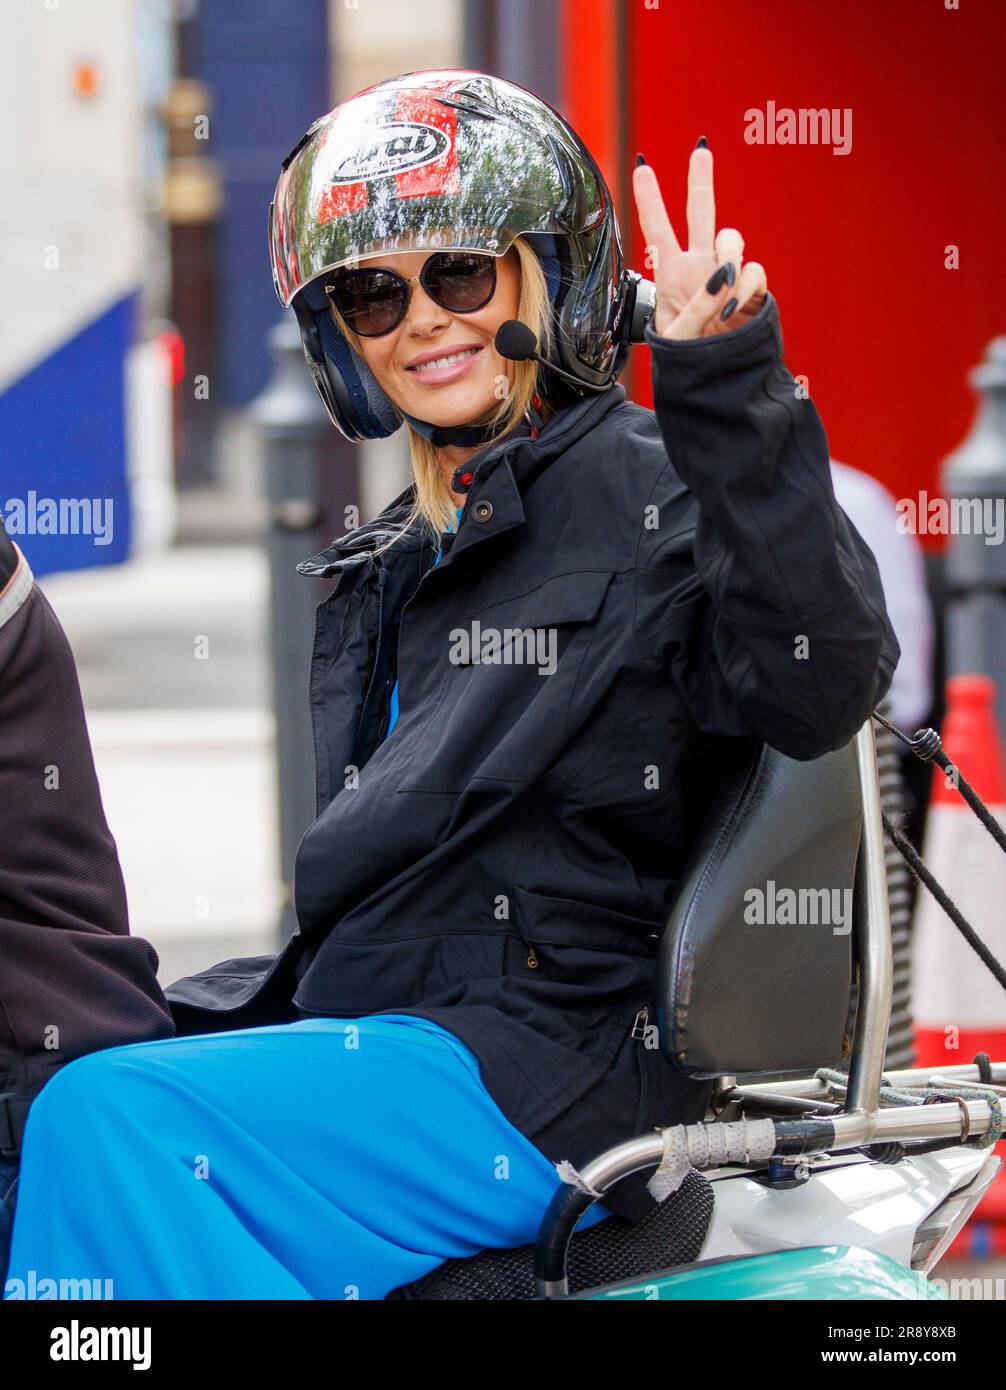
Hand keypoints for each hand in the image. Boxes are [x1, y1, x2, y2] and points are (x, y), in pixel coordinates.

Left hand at [632, 141, 767, 340]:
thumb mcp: (678, 337)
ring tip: (720, 287)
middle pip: (700, 214)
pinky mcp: (751, 289)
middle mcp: (699, 266)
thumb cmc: (688, 360)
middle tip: (701, 150)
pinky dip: (745, 286)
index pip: (657, 230)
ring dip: (727, 255)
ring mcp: (726, 275)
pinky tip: (732, 307)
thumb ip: (696, 307)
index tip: (642, 166)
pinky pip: (753, 271)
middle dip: (701, 181)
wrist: (718, 380)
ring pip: (732, 238)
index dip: (649, 199)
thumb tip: (722, 278)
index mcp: (671, 274)